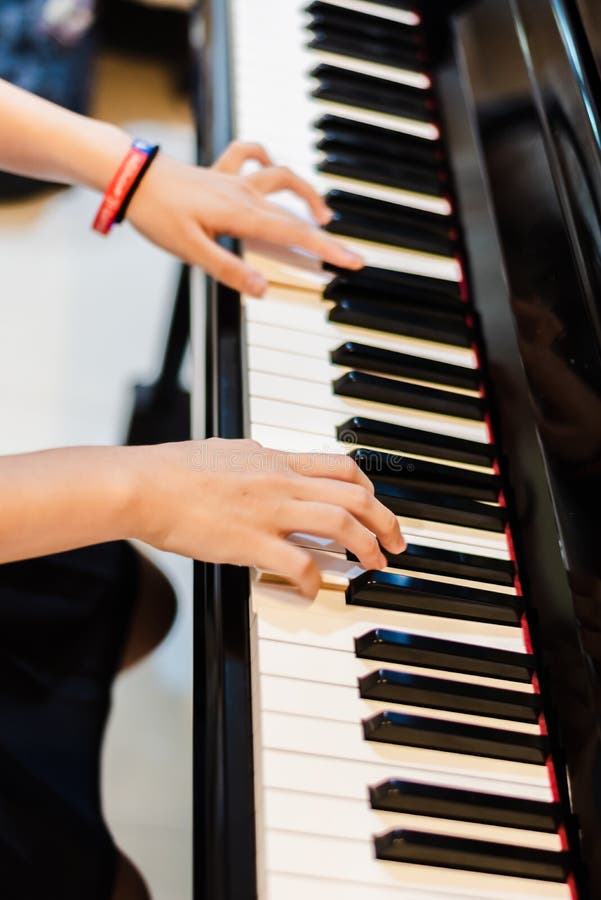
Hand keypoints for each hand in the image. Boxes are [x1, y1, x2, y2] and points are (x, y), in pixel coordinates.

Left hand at [126, 141, 363, 296]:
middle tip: (347, 254)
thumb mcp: (191, 250)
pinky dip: (265, 157)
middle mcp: (244, 194)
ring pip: (282, 179)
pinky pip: (250, 156)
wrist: (129, 175)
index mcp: (242, 215)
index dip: (327, 249)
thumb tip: (263, 288)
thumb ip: (229, 270)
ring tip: (322, 214)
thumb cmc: (156, 212)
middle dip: (324, 234)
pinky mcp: (220, 172)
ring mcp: (234, 180)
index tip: (353, 261)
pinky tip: (273, 166)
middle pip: (294, 214)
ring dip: (305, 194)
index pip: (294, 235)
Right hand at [131, 438, 405, 597]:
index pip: (341, 468)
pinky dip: (315, 579)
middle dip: (385, 520)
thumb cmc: (176, 469)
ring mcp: (269, 511)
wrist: (145, 484)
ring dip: (366, 546)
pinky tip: (316, 589)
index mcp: (277, 460)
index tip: (376, 507)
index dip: (370, 490)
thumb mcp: (229, 450)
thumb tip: (272, 459)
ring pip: (340, 523)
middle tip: (395, 542)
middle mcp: (281, 482)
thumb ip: (258, 458)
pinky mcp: (250, 541)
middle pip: (354, 495)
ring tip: (374, 565)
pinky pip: (299, 562)